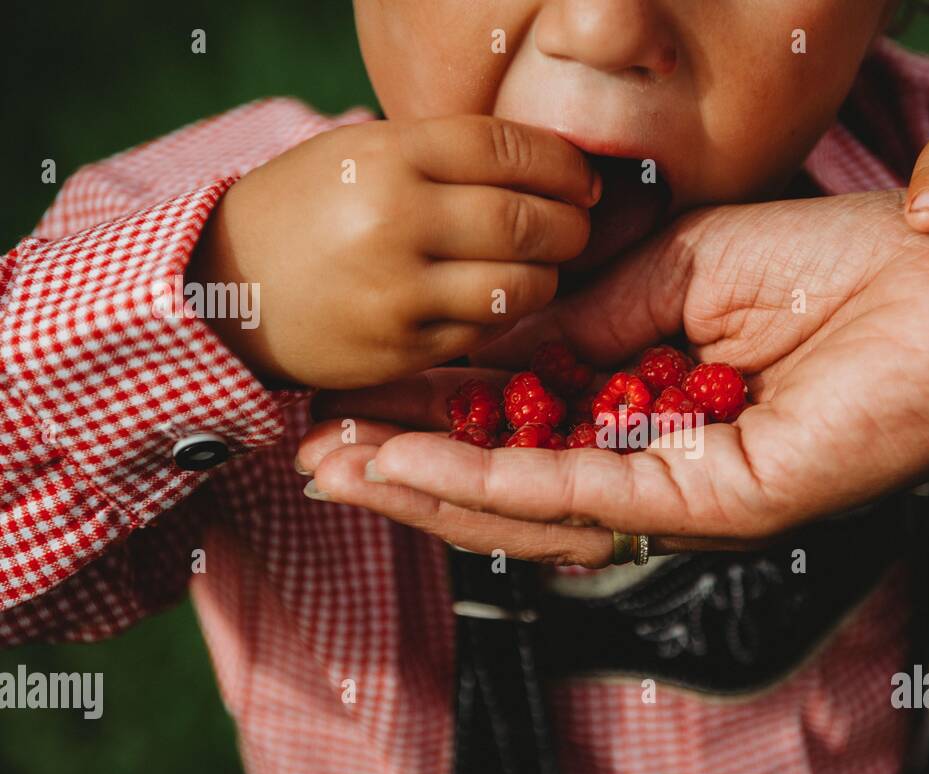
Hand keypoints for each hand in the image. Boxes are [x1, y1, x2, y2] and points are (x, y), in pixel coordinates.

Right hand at [187, 115, 598, 388]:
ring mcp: (400, 292)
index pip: (505, 148)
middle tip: (576, 225)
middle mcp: (396, 222)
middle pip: (526, 220)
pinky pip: (485, 330)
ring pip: (519, 285)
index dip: (561, 164)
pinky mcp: (402, 348)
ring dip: (547, 276)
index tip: (582, 178)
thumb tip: (546, 165)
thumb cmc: (305, 211)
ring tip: (542, 265)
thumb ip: (442, 154)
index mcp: (388, 158)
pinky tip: (497, 298)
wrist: (224, 290)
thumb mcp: (360, 155)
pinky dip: (504, 314)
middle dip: (570, 225)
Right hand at [295, 191, 928, 565]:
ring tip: (341, 470)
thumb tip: (501, 349)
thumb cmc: (832, 264)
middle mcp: (664, 465)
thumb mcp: (678, 268)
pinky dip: (502, 482)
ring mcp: (690, 497)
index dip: (439, 418)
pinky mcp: (721, 508)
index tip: (358, 401)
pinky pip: (590, 496)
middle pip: (516, 487)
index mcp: (655, 406)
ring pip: (538, 509)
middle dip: (412, 473)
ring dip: (433, 490)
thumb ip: (589, 317)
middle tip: (319, 459)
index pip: (526, 426)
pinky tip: (424, 468)